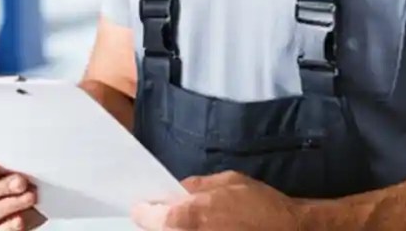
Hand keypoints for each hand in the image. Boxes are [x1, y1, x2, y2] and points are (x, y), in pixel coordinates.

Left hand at [131, 171, 302, 230]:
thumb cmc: (260, 206)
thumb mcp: (228, 181)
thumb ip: (196, 185)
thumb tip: (178, 192)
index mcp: (186, 218)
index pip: (146, 218)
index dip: (145, 210)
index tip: (146, 207)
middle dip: (161, 223)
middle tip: (170, 214)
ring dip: (177, 230)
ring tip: (198, 221)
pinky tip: (210, 226)